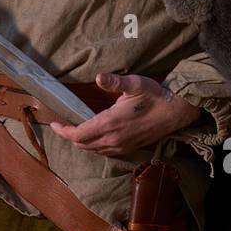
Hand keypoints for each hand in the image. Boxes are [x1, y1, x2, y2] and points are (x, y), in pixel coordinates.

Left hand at [49, 72, 204, 156]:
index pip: (78, 134)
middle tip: (62, 125)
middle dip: (69, 136)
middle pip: (82, 145)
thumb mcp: (135, 83)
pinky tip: (94, 136)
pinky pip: (104, 152)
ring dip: (81, 142)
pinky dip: (94, 146)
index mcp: (110, 124)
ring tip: (75, 130)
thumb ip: (115, 82)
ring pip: (93, 150)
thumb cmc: (155, 95)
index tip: (54, 124)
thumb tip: (98, 77)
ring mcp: (122, 146)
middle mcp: (113, 139)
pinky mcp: (129, 148)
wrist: (176, 112)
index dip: (63, 131)